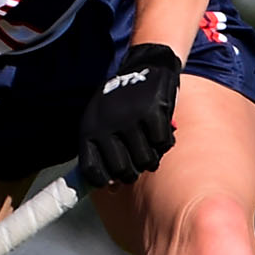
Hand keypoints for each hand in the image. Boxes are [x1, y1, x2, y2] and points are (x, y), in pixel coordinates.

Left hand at [76, 42, 181, 186]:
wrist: (144, 65)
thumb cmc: (122, 103)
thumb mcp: (103, 121)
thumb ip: (104, 152)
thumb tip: (111, 189)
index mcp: (89, 128)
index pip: (91, 170)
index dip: (104, 182)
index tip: (113, 183)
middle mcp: (106, 125)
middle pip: (123, 170)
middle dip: (134, 172)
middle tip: (139, 161)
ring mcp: (129, 118)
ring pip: (146, 161)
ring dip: (152, 157)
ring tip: (150, 144)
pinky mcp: (151, 111)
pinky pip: (162, 144)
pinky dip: (165, 141)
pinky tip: (161, 132)